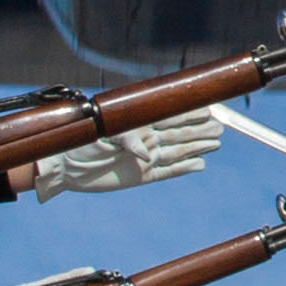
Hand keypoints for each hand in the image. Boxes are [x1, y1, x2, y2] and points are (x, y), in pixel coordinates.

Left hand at [15, 109, 225, 196]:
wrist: (65, 167)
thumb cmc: (80, 142)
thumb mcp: (101, 135)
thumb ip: (126, 139)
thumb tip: (147, 154)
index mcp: (136, 124)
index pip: (168, 116)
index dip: (188, 113)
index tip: (208, 108)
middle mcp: (143, 139)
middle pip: (178, 133)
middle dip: (198, 130)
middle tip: (220, 127)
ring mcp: (144, 158)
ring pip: (176, 151)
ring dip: (196, 147)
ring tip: (216, 143)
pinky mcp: (140, 176)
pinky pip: (166, 172)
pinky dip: (183, 168)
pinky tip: (199, 164)